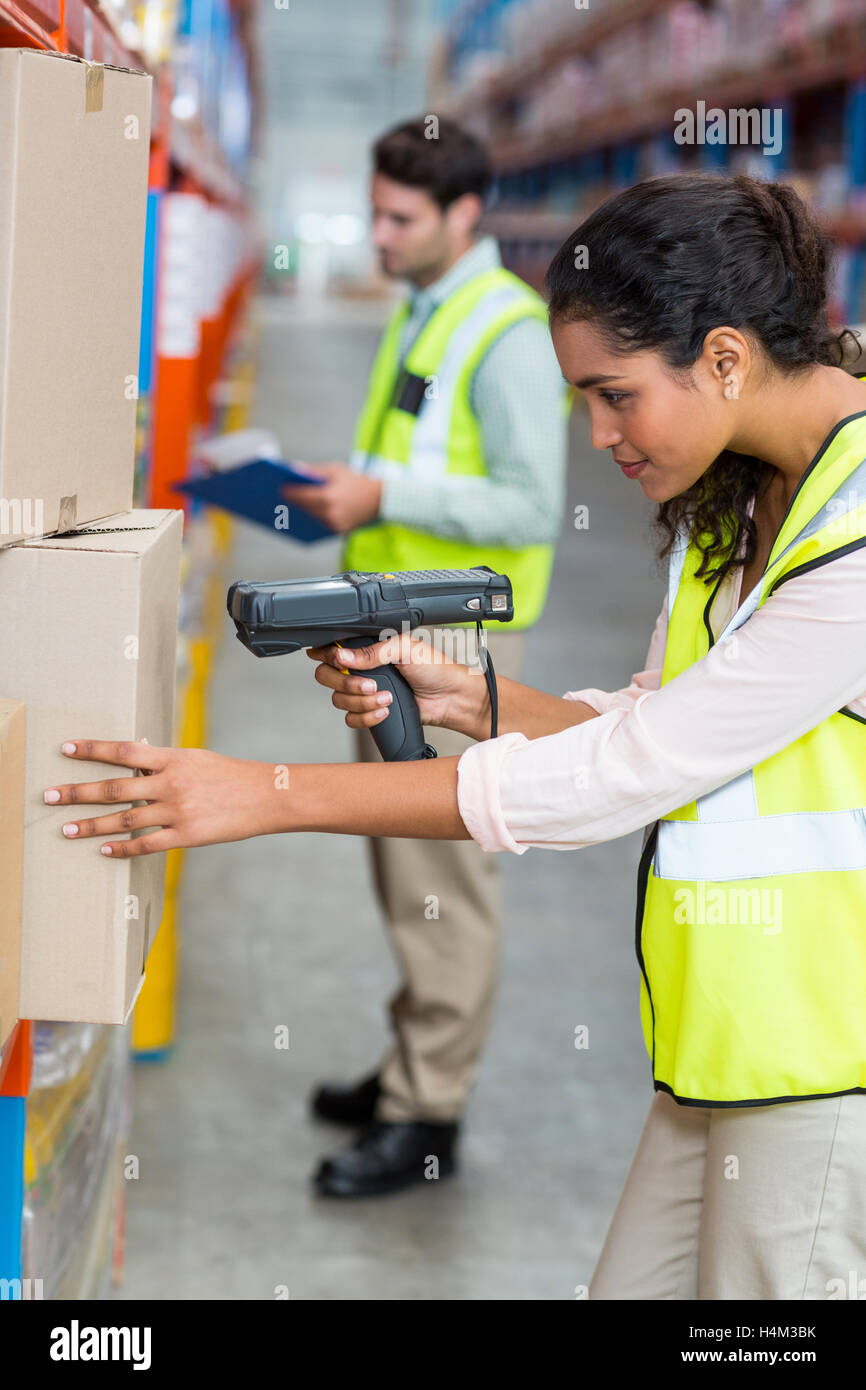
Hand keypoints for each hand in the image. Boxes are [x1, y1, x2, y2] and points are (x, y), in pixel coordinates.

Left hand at [43, 740, 285, 856]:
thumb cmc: (231, 776)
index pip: (124, 751)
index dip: (93, 749)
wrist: (266, 796)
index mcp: (173, 759)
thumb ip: (164, 762)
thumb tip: (134, 765)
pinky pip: (147, 844)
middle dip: (77, 793)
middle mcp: (171, 783)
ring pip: (124, 819)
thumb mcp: (196, 759)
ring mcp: (178, 811)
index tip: (66, 748)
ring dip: (92, 825)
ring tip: (66, 829)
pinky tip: (104, 850)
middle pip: (114, 788)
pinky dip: (123, 848)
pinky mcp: (187, 836)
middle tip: (48, 796)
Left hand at [280, 461, 381, 532]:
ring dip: (300, 513)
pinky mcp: (339, 532)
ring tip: (287, 507)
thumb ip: (315, 471)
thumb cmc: (357, 481)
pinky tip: (302, 514)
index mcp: (328, 497)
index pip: (302, 496)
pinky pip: (320, 525)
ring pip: (311, 519)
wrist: (381, 499)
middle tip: (278, 499)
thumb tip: (294, 470)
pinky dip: (312, 519)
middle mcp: (330, 513)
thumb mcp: (336, 470)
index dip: (289, 493)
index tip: (279, 490)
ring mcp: (335, 525)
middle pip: (304, 509)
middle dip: (292, 503)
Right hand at [307, 634, 482, 736]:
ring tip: (387, 697)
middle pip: (327, 677)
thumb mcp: (405, 648)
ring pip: (339, 700)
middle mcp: (363, 669)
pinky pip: (352, 719)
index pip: (332, 650)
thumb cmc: (436, 668)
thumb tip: (343, 656)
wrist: (452, 698)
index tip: (338, 661)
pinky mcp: (371, 711)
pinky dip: (367, 717)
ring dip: (362, 701)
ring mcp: (365, 691)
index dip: (328, 656)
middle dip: (345, 683)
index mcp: (368, 647)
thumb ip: (372, 651)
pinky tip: (384, 710)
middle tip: (370, 684)